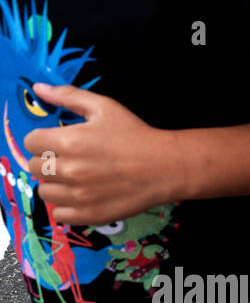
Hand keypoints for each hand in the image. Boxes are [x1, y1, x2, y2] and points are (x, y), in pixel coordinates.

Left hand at [23, 82, 179, 225]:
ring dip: (54, 185)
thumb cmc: (136, 135)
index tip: (56, 143)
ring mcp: (80, 196)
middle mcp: (69, 170)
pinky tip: (78, 198)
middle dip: (47, 162)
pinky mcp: (91, 214)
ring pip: (45, 192)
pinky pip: (59, 214)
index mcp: (68, 141)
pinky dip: (64, 207)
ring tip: (72, 181)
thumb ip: (68, 96)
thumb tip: (39, 88)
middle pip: (35, 168)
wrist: (166, 168)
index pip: (30, 143)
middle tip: (67, 161)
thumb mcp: (104, 107)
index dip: (42, 140)